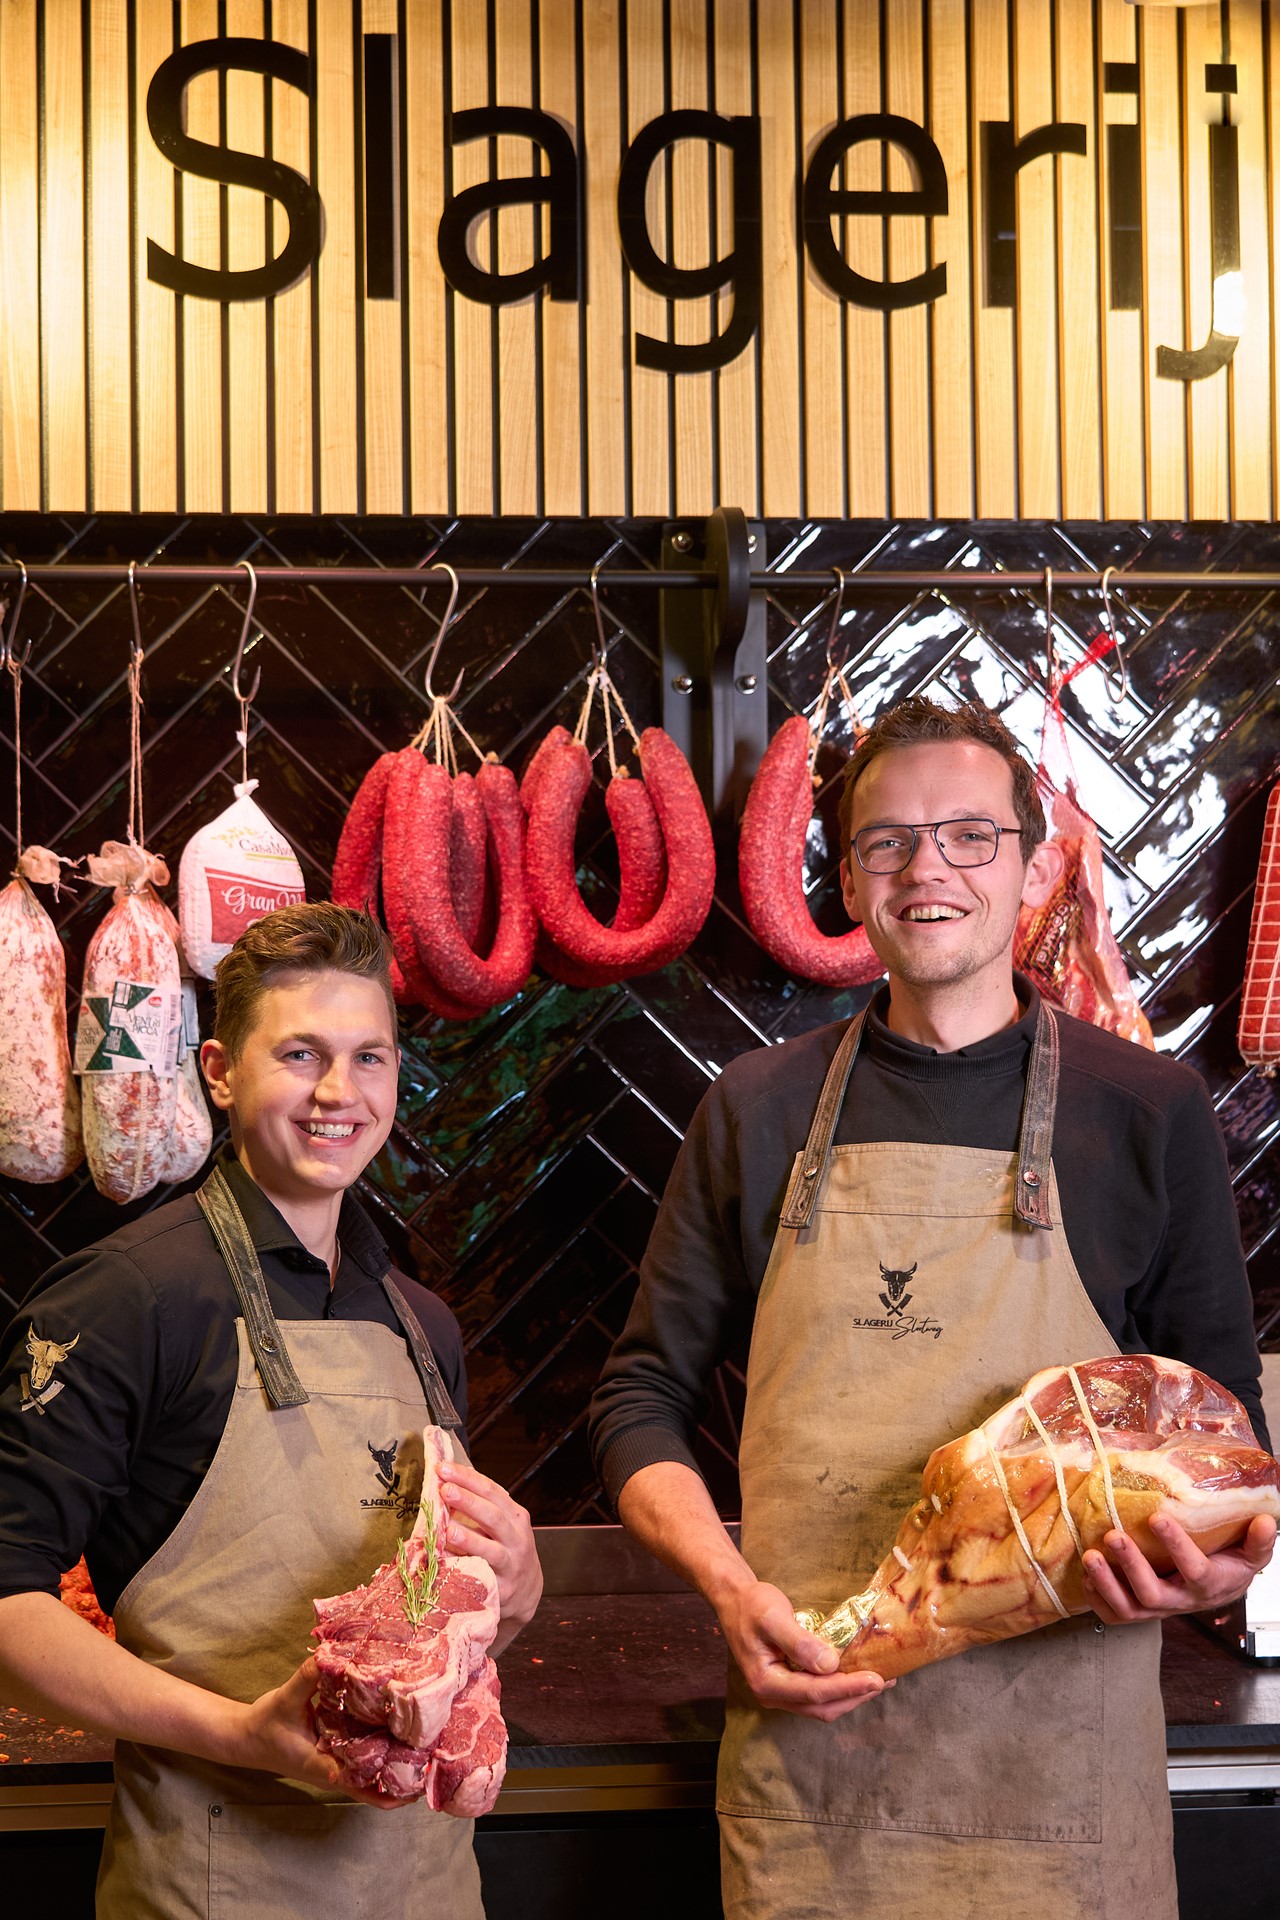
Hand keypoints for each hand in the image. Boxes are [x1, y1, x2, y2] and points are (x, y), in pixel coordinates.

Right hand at [234, 1657, 420, 1808]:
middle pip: (377, 1784)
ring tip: (427, 1746)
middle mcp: (336, 1770)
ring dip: (396, 1764)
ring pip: (373, 1773)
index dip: (393, 1788)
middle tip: (436, 1759)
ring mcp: (337, 1763)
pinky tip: (398, 1731)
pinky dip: (380, 1749)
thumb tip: (325, 1655)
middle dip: (405, 1777)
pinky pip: (364, 1756)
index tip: (420, 1778)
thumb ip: (305, 1679)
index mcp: (326, 1768)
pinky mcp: (336, 1752)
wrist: (246, 1738)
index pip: (365, 1787)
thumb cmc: (265, 1725)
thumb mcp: (285, 1701)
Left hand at [437, 1460, 542, 1647]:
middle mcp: (516, 1538)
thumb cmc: (506, 1549)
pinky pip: (482, 1577)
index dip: (467, 1478)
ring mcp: (510, 1564)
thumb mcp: (501, 1524)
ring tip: (448, 1529)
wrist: (527, 1589)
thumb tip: (444, 1483)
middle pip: (493, 1516)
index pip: (491, 1490)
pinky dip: (465, 1569)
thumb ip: (479, 1507)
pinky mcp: (501, 1589)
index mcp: (515, 1515)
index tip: (443, 1469)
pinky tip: (448, 1562)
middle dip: (468, 1501)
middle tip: (445, 1490)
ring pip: (491, 1550)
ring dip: (469, 1539)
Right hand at [716, 1577, 892, 1722]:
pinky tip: (857, 1676)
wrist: (735, 1600)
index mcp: (766, 1683)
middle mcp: (773, 1695)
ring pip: (822, 1706)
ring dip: (851, 1696)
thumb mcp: (773, 1617)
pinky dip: (840, 1689)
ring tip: (878, 1681)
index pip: (815, 1692)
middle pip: (822, 1707)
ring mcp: (781, 1693)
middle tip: (884, 1680)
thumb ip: (800, 1642)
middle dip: (855, 1696)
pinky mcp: (788, 1684)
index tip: (876, 1679)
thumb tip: (831, 1665)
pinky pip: (818, 1694)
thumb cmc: (752, 1605)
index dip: (848, 1688)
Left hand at [1082, 1514, 1276, 1625]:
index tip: (1157, 1517)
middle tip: (1113, 1535)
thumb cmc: (1231, 1564)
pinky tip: (1086, 1575)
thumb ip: (1259, 1541)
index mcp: (1209, 1584)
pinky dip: (1097, 1599)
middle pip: (1153, 1594)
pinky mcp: (1141, 1612)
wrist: (1219, 1589)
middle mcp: (1181, 1600)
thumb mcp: (1252, 1553)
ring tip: (1090, 1556)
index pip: (1194, 1569)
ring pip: (1130, 1609)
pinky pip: (1116, 1616)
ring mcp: (1159, 1609)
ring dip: (1107, 1584)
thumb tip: (1266, 1521)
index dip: (1176, 1546)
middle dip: (1131, 1565)